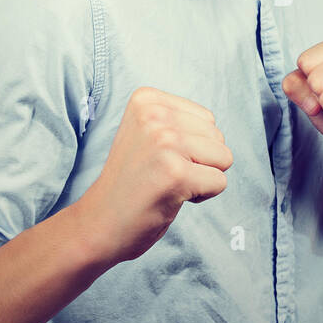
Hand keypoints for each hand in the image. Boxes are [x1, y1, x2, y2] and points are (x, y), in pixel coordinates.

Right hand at [78, 87, 232, 264]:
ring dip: (201, 178)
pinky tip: (170, 197)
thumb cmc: (132, 182)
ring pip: (223, 158)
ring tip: (166, 183)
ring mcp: (164, 142)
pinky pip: (219, 182)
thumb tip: (217, 128)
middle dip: (199, 161)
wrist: (99, 223)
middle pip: (217, 136)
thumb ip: (177, 121)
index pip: (207, 119)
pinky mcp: (175, 173)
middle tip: (161, 174)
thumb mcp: (146, 133)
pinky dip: (201, 196)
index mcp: (146, 99)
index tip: (157, 158)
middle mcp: (154, 114)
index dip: (191, 145)